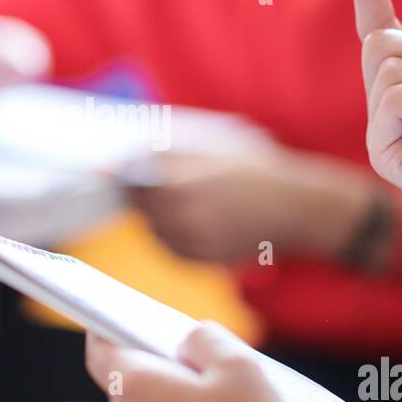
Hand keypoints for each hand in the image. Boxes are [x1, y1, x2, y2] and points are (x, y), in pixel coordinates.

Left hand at [127, 150, 379, 262]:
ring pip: (153, 228)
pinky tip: (199, 219)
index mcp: (181, 181)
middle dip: (141, 193)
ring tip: (188, 199)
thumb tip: (129, 151)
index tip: (106, 170)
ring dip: (158, 214)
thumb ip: (169, 148)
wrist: (296, 207)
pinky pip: (172, 246)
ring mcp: (192, 240)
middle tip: (150, 182)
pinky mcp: (201, 259)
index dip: (120, 172)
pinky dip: (174, 233)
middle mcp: (182, 214)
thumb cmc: (256, 168)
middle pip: (140, 205)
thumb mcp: (213, 142)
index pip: (131, 178)